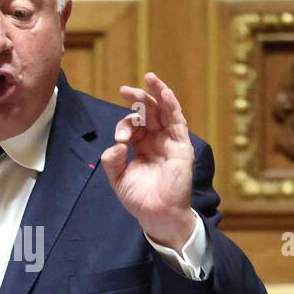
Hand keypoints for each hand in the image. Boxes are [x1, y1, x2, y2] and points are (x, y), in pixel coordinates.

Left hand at [101, 72, 197, 251]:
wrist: (157, 215)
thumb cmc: (140, 199)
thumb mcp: (118, 178)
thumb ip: (112, 161)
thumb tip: (116, 144)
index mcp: (142, 145)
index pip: (134, 124)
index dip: (125, 124)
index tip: (120, 137)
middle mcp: (156, 140)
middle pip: (149, 111)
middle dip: (138, 98)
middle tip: (124, 90)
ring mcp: (170, 141)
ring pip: (165, 111)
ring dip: (157, 93)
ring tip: (149, 78)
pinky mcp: (181, 146)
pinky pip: (178, 122)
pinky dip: (171, 105)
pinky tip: (164, 92)